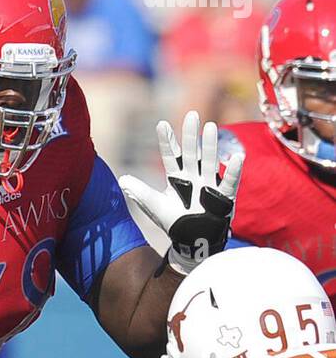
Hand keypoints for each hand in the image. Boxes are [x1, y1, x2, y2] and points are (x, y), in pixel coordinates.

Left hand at [119, 110, 243, 273]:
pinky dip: (233, 171)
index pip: (171, 156)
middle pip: (191, 154)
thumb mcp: (155, 207)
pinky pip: (230, 183)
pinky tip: (236, 158)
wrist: (193, 242)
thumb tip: (121, 180)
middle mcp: (194, 178)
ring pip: (209, 162)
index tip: (161, 124)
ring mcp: (209, 186)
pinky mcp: (224, 197)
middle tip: (192, 115)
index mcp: (177, 178)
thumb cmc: (175, 222)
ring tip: (210, 127)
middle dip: (190, 136)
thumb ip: (140, 193)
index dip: (167, 141)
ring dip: (210, 146)